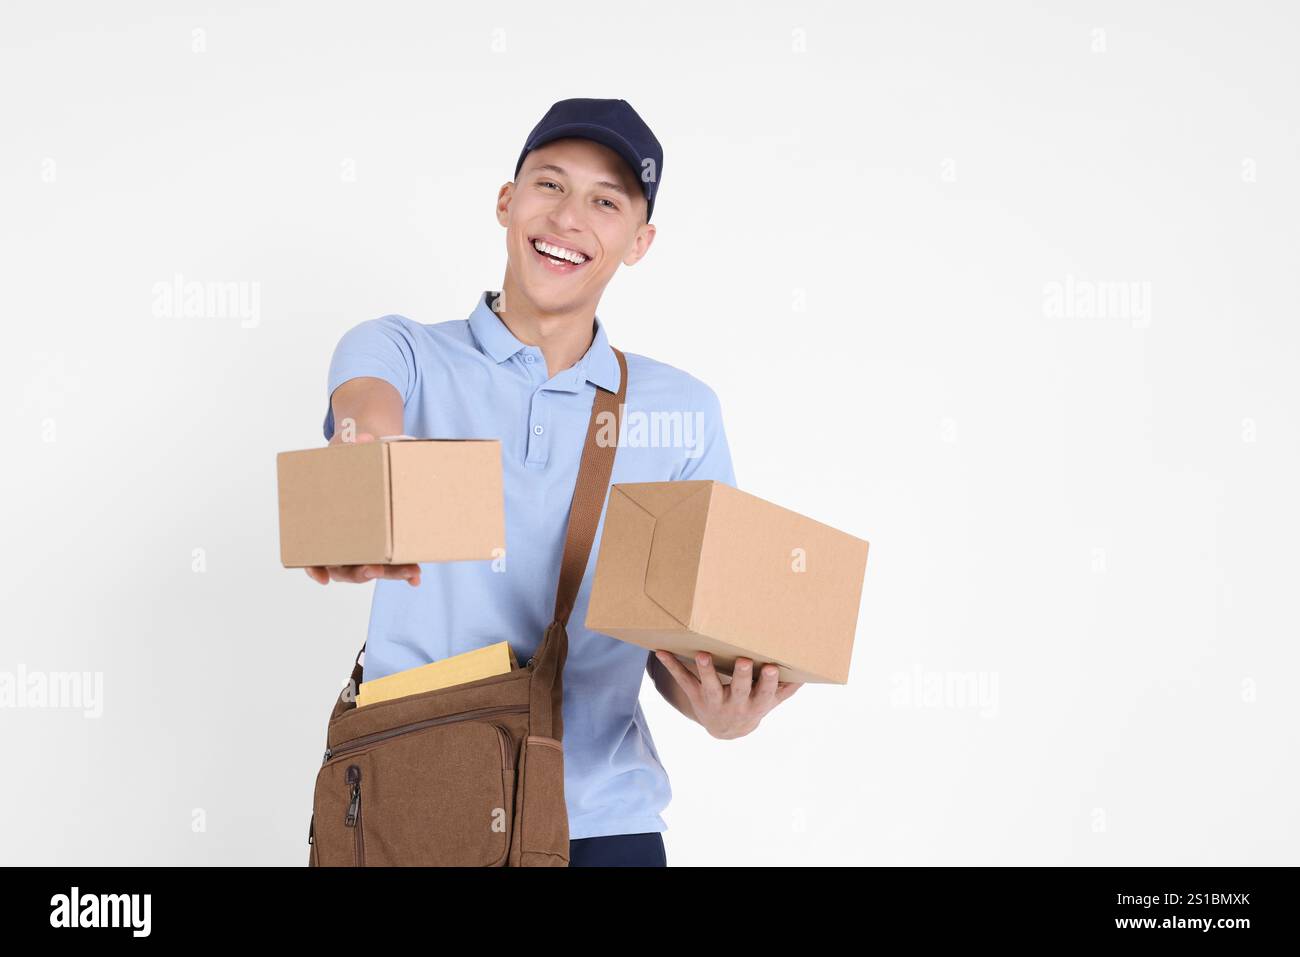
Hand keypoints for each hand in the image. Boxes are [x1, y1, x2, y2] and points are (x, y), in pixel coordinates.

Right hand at [302, 428, 421, 586]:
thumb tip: (364, 438)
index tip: (321, 577)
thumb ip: (353, 448)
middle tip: (371, 569)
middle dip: (360, 572)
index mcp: (325, 528)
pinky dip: (405, 570)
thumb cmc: (348, 461)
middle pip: (347, 569)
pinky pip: (393, 563)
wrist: (365, 456)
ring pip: (374, 568)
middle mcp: (344, 544)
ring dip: (390, 573)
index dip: (314, 569)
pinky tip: (416, 577)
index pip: (315, 558)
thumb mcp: (346, 452)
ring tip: (408, 572)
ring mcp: (366, 547)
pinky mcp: (387, 544)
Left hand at [652, 651, 801, 739]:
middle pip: (739, 690)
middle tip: (743, 661)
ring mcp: (713, 700)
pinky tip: (661, 652)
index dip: (768, 682)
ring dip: (706, 670)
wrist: (725, 730)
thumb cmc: (752, 707)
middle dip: (742, 676)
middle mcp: (735, 704)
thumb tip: (806, 673)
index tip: (772, 667)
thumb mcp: (769, 703)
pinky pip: (683, 681)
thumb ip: (785, 690)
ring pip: (710, 685)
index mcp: (756, 704)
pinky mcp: (695, 695)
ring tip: (702, 655)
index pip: (765, 693)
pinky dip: (671, 666)